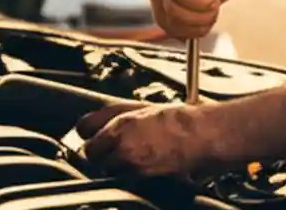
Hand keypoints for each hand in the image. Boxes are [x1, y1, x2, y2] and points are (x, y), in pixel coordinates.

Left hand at [75, 102, 227, 176]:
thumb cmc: (180, 121)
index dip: (89, 132)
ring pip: (106, 168)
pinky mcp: (138, 177)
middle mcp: (120, 140)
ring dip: (114, 165)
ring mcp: (128, 161)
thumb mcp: (144, 107)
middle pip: (91, 152)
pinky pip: (122, 178)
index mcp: (120, 120)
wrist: (202, 137)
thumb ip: (116, 114)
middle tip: (114, 149)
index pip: (83, 128)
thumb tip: (98, 121)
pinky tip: (142, 165)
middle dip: (100, 152)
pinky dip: (128, 174)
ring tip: (133, 156)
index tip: (92, 134)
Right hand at [149, 0, 242, 39]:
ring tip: (211, 17)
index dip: (197, 1)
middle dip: (197, 15)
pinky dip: (188, 32)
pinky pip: (168, 28)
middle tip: (215, 11)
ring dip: (194, 26)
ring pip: (168, 20)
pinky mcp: (157, 7)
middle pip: (171, 5)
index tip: (215, 3)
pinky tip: (202, 25)